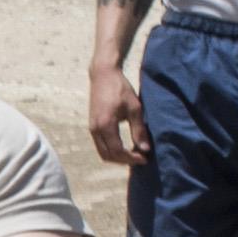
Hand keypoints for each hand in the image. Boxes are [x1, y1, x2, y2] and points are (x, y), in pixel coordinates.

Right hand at [88, 50, 149, 170]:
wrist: (103, 75)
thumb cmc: (120, 89)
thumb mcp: (134, 108)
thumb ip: (139, 129)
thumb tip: (145, 149)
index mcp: (106, 125)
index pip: (117, 150)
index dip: (131, 158)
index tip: (144, 158)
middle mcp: (95, 129)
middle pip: (108, 156)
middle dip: (124, 161)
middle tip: (140, 158)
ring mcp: (92, 128)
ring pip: (103, 152)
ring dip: (117, 157)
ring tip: (133, 154)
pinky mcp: (92, 126)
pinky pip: (100, 145)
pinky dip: (112, 150)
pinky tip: (124, 147)